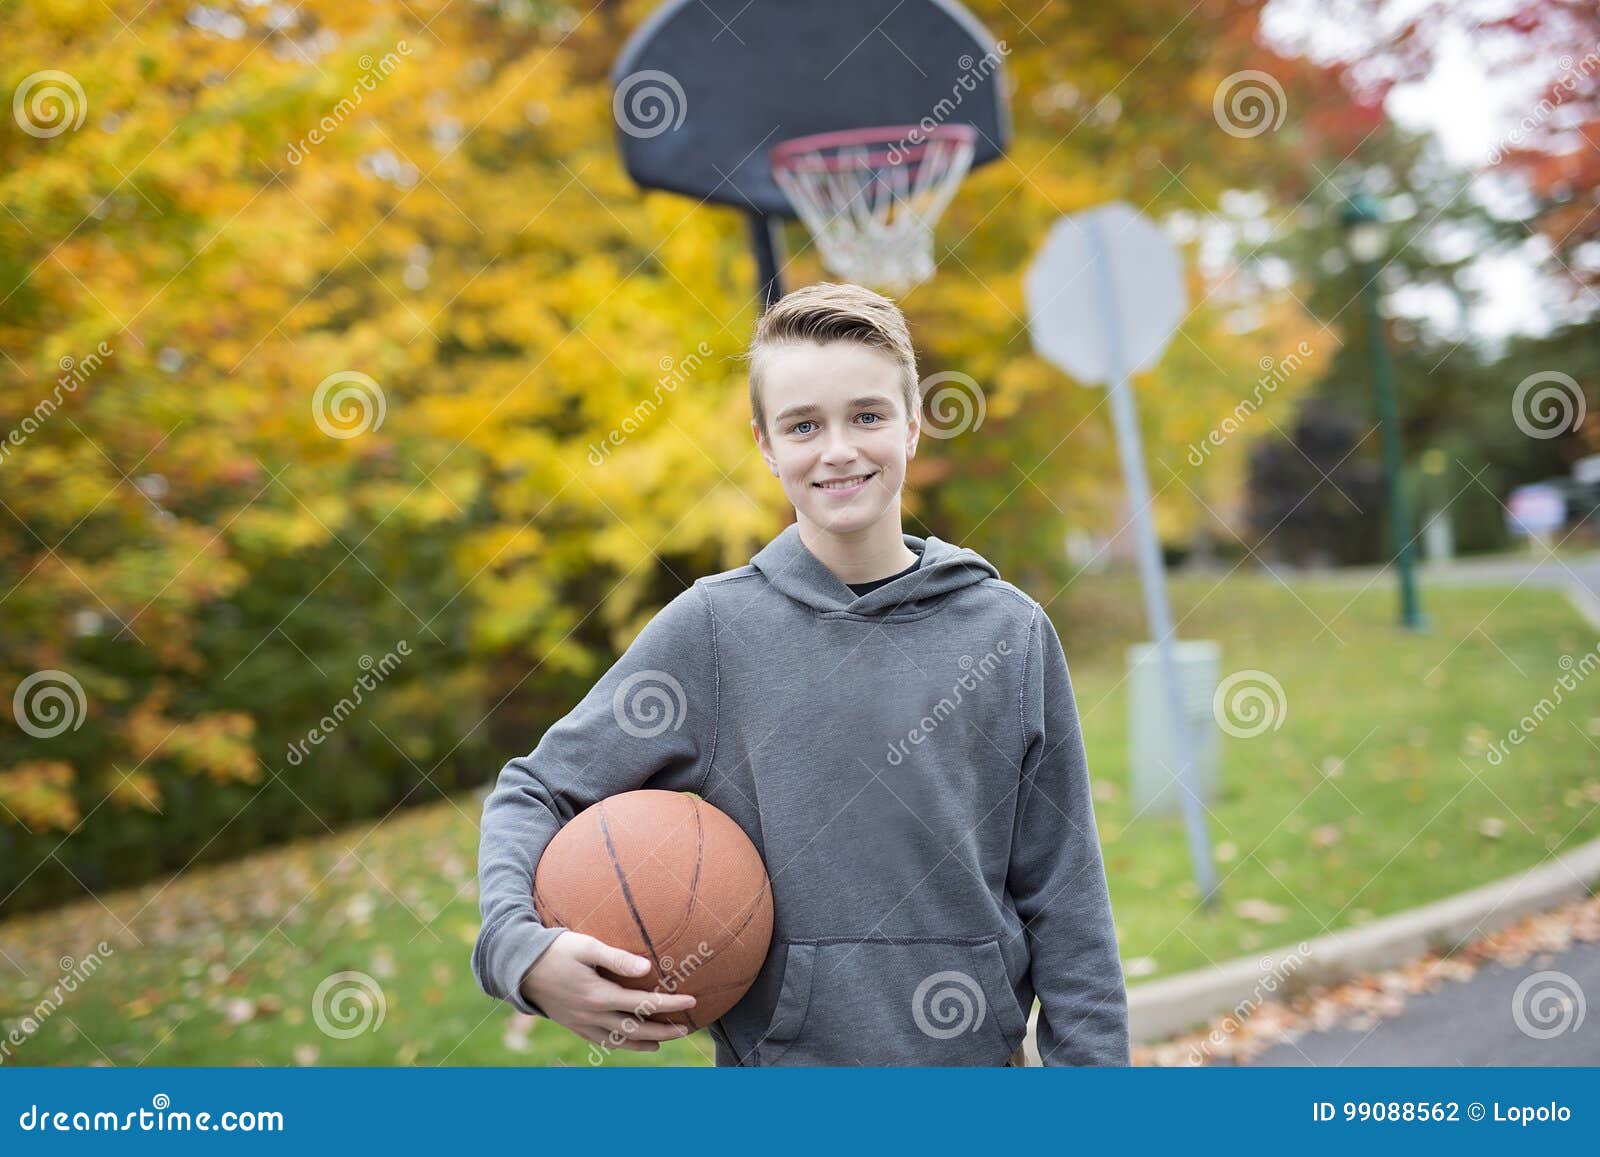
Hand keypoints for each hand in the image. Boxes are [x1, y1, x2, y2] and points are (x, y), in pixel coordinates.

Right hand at [518, 930, 697, 1051]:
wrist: (519, 968)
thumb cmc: (555, 950)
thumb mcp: (586, 946)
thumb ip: (616, 958)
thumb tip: (647, 969)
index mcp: (598, 996)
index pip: (643, 1005)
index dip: (670, 1005)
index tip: (692, 1002)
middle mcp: (592, 1015)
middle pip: (636, 1029)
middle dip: (664, 1031)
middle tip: (687, 1028)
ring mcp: (582, 1024)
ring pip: (620, 1040)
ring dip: (645, 1042)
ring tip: (665, 1040)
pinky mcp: (574, 1025)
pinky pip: (603, 1041)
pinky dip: (622, 1044)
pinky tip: (631, 1041)